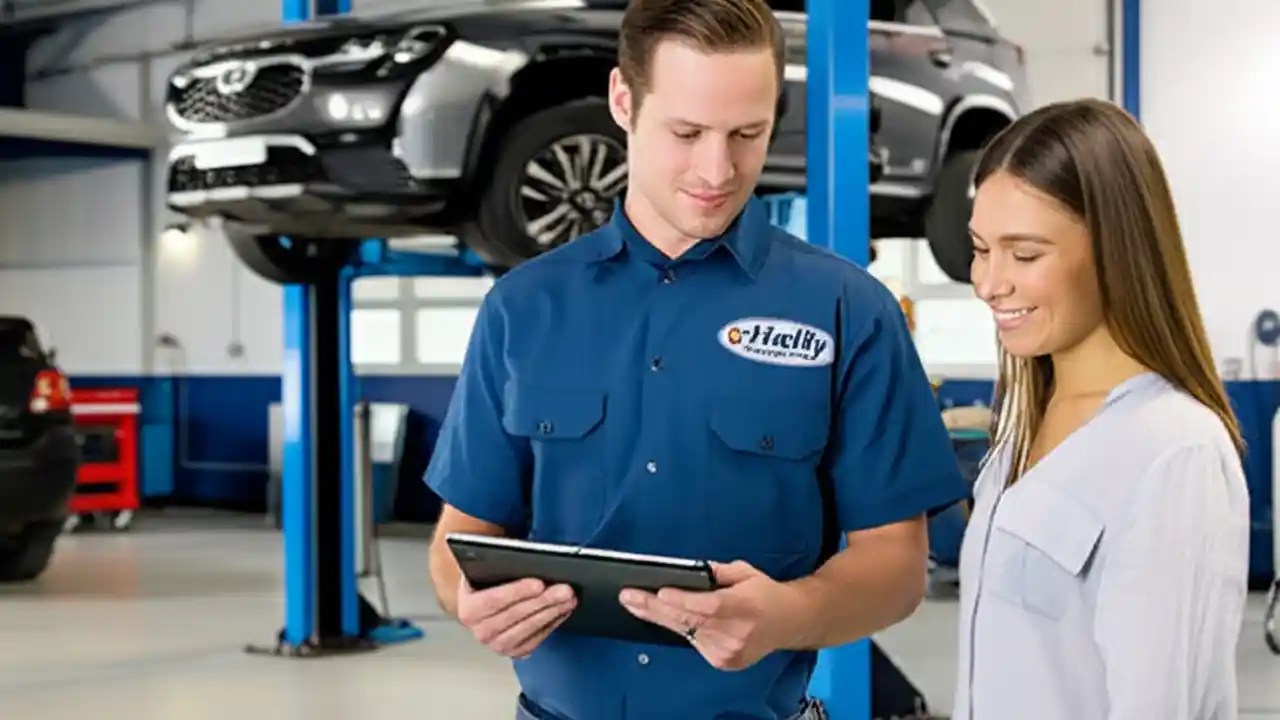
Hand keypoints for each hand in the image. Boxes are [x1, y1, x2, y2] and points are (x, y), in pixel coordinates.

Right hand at [456, 576, 576, 658]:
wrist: (479, 601)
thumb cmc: (486, 581)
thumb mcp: (486, 569)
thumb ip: (500, 565)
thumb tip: (529, 560)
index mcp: (468, 609)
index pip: (493, 600)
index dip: (517, 592)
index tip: (539, 583)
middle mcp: (480, 631)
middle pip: (515, 616)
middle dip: (543, 601)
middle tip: (565, 589)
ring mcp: (497, 645)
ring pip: (528, 630)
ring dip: (552, 613)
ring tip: (569, 598)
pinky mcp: (514, 652)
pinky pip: (536, 640)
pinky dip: (552, 624)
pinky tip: (563, 610)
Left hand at [619, 560, 801, 670]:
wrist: (789, 622)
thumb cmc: (765, 593)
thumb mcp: (745, 572)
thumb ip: (717, 572)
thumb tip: (689, 571)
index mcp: (747, 606)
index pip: (709, 606)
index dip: (683, 600)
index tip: (660, 591)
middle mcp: (738, 632)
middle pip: (690, 620)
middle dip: (655, 607)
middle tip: (628, 597)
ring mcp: (730, 650)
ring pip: (686, 632)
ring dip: (660, 617)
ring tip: (635, 603)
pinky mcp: (723, 661)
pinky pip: (693, 641)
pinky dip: (678, 628)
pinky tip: (662, 616)